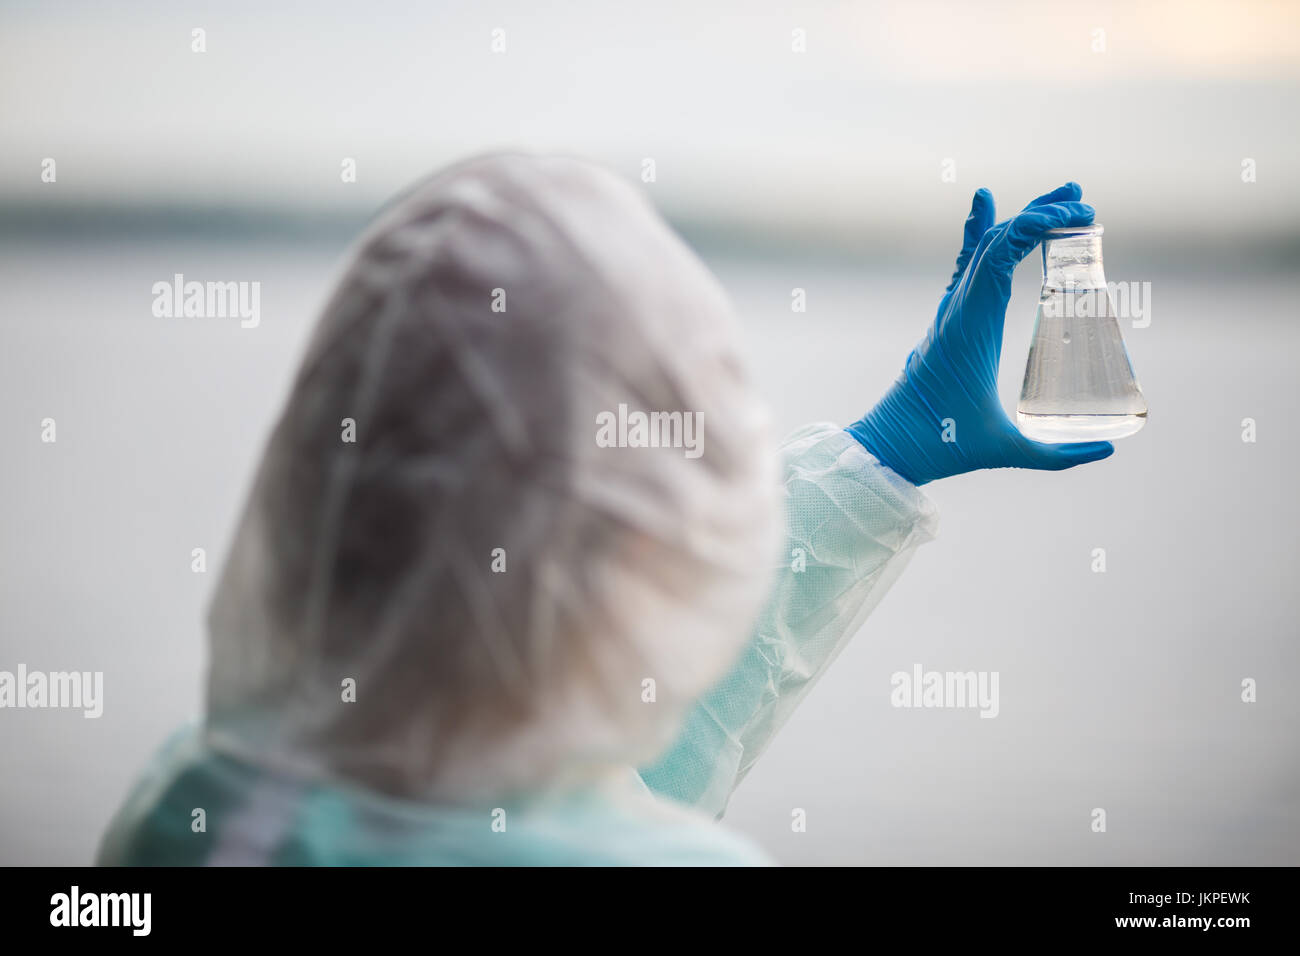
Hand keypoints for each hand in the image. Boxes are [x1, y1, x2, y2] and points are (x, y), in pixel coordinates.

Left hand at [846, 183, 1114, 485]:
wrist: (888, 445)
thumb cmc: (941, 446)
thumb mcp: (1003, 449)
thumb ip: (1057, 456)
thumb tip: (1107, 453)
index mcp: (972, 326)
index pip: (1003, 255)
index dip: (1039, 226)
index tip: (1078, 218)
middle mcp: (959, 309)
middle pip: (998, 241)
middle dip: (1040, 213)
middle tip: (1081, 198)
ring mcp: (951, 311)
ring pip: (983, 249)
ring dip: (1019, 220)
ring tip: (1061, 199)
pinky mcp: (948, 320)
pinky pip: (967, 266)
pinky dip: (982, 235)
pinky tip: (986, 204)